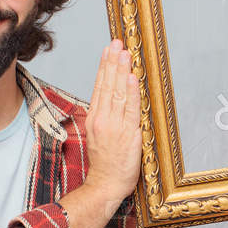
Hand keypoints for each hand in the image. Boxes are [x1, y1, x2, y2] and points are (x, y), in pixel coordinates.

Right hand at [81, 39, 141, 208]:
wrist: (105, 185)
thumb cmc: (104, 164)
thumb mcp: (98, 136)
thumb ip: (104, 118)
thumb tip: (112, 102)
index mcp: (95, 118)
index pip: (100, 87)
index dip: (104, 67)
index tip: (108, 50)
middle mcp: (103, 119)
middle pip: (108, 85)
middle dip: (113, 62)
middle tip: (117, 42)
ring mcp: (115, 125)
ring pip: (119, 93)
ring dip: (122, 71)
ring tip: (125, 53)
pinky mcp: (128, 134)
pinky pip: (131, 109)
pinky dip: (132, 92)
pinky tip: (133, 78)